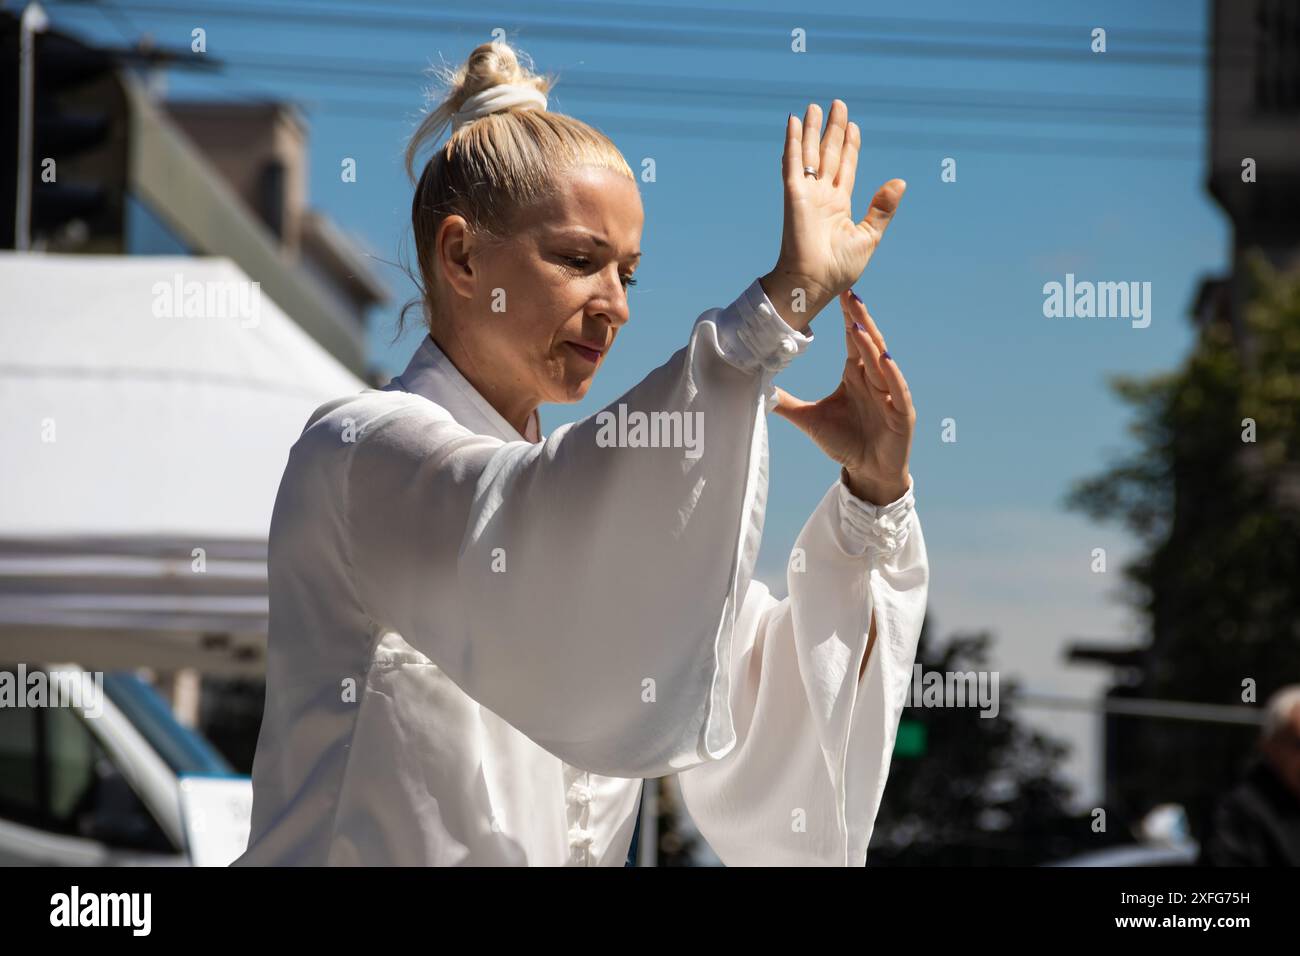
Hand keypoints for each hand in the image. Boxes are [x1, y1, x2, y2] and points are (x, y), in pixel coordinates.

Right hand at [761, 100, 906, 328]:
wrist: (814, 282)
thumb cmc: (839, 268)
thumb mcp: (869, 235)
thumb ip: (882, 208)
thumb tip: (900, 182)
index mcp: (839, 206)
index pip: (846, 168)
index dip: (850, 146)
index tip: (853, 126)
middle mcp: (822, 196)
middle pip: (829, 154)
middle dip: (833, 129)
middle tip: (837, 104)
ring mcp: (807, 193)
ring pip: (810, 153)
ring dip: (811, 130)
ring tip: (814, 107)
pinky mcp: (794, 194)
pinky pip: (793, 162)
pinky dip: (792, 141)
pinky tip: (792, 122)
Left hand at [771, 291, 914, 505]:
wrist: (868, 473)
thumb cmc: (845, 442)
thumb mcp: (810, 419)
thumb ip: (787, 403)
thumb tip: (760, 389)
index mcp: (855, 375)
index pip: (852, 341)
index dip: (847, 318)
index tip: (839, 295)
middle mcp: (875, 379)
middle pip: (868, 344)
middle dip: (859, 320)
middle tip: (849, 295)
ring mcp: (890, 395)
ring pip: (881, 363)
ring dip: (871, 345)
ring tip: (858, 325)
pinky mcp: (902, 414)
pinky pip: (897, 391)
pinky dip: (891, 375)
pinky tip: (884, 360)